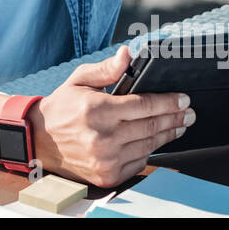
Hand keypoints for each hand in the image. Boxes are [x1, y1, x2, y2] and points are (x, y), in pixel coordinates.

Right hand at [28, 47, 192, 187]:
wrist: (39, 139)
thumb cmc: (61, 107)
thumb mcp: (79, 80)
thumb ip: (107, 69)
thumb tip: (127, 54)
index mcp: (97, 110)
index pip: (144, 106)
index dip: (169, 102)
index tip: (183, 99)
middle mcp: (103, 137)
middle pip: (151, 126)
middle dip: (174, 118)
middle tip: (188, 113)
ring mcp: (106, 159)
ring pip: (149, 146)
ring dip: (167, 135)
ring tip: (178, 125)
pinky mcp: (107, 175)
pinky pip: (138, 162)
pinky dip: (149, 151)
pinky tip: (155, 141)